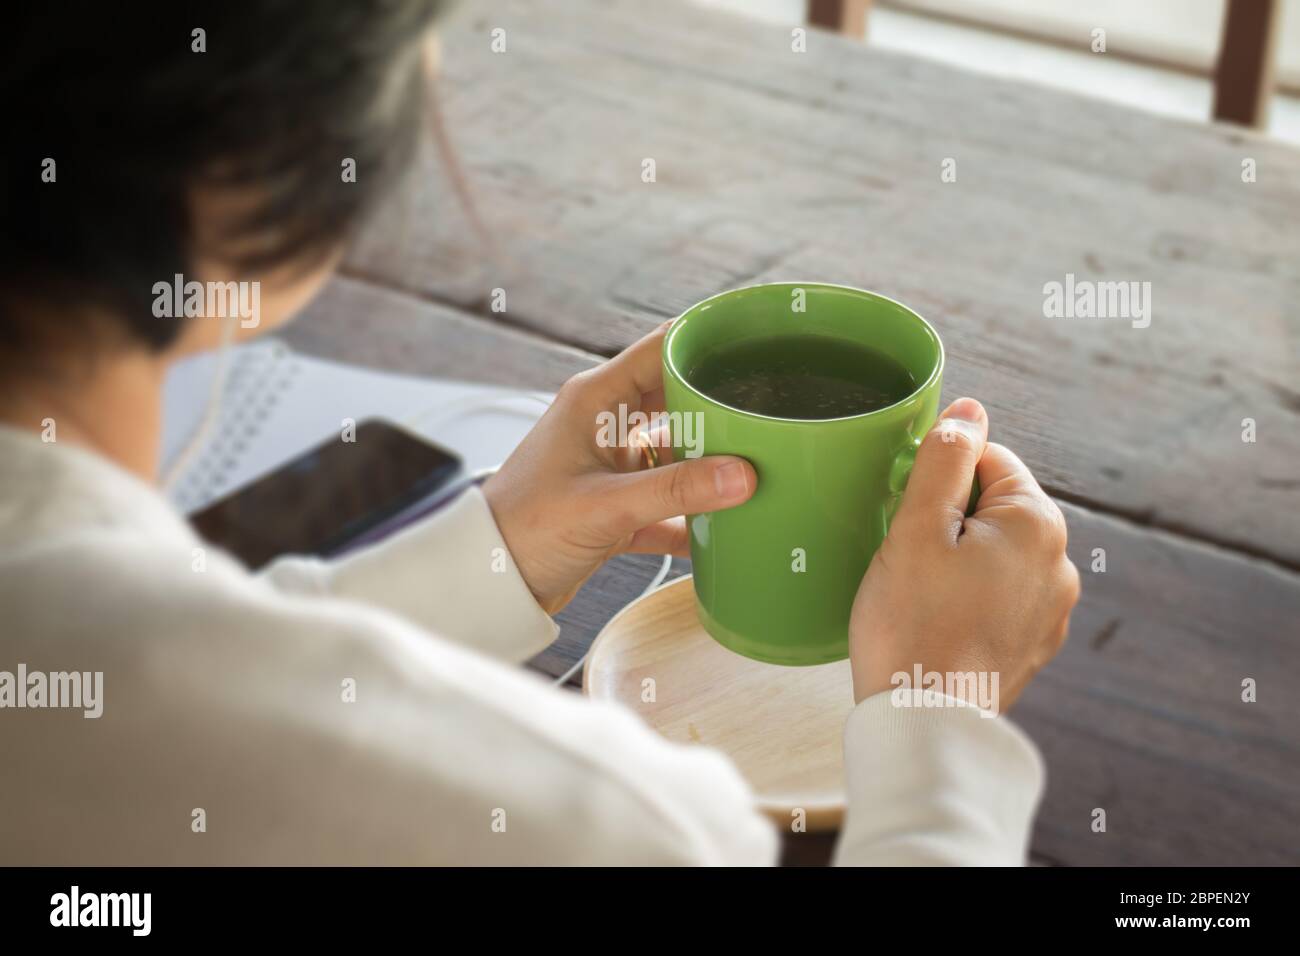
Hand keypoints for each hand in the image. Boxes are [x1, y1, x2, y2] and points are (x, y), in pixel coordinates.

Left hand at [483, 323, 756, 612]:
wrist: (486, 583)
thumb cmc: (522, 529)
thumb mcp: (605, 506)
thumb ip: (676, 490)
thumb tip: (742, 475)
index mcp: (595, 400)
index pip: (662, 350)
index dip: (707, 341)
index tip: (755, 340)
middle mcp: (605, 424)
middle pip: (678, 399)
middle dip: (722, 409)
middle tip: (772, 414)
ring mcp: (612, 465)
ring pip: (678, 453)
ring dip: (711, 465)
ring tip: (762, 469)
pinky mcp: (616, 505)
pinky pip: (668, 501)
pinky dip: (693, 515)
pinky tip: (726, 528)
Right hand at [849, 398, 1079, 709]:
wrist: (924, 725)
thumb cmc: (912, 626)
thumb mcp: (916, 528)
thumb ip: (944, 459)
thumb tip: (970, 410)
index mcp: (1038, 523)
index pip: (987, 459)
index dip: (937, 476)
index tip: (905, 509)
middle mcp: (1059, 564)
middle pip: (992, 507)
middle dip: (947, 519)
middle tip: (904, 554)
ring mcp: (1051, 611)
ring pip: (993, 554)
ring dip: (956, 559)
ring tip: (916, 593)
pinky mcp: (1032, 646)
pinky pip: (996, 597)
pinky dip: (966, 598)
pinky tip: (934, 621)